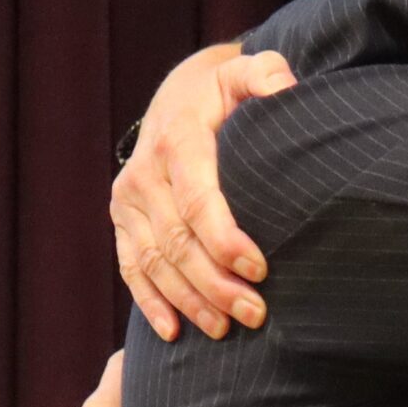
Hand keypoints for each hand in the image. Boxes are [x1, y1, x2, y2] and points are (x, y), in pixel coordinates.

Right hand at [110, 44, 296, 340]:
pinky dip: (150, 303)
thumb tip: (284, 86)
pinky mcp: (123, 221)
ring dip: (189, 301)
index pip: (197, 200)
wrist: (179, 99)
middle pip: (177, 241)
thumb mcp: (246, 73)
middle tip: (256, 314)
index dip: (225, 239)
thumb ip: (266, 74)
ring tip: (227, 330)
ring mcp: (129, 201)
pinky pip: (130, 268)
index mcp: (178, 141)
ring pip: (154, 262)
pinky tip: (175, 333)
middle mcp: (145, 174)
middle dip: (215, 283)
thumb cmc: (226, 96)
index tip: (260, 269)